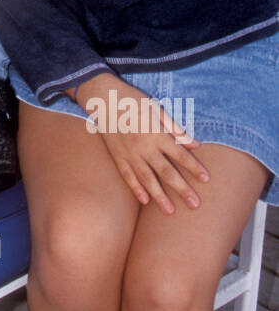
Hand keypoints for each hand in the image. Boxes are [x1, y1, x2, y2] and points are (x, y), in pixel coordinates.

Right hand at [83, 76, 209, 213]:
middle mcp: (144, 146)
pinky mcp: (117, 156)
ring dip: (160, 196)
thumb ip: (175, 128)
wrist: (103, 98)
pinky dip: (136, 188)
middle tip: (195, 205)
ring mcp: (129, 153)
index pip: (180, 154)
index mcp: (156, 133)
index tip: (206, 179)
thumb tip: (195, 144)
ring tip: (170, 212)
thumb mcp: (157, 108)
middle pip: (166, 172)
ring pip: (147, 179)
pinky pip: (128, 176)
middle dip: (182, 189)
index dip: (194, 167)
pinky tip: (145, 201)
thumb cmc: (133, 100)